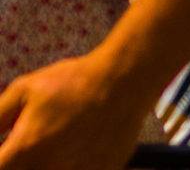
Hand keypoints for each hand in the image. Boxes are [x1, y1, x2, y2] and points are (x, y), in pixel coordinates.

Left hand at [0, 52, 153, 169]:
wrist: (125, 79)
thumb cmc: (77, 81)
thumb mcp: (25, 90)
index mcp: (26, 147)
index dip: (0, 159)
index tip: (5, 152)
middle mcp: (50, 166)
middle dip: (21, 161)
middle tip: (32, 146)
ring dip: (46, 163)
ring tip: (56, 142)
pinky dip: (72, 164)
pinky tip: (77, 146)